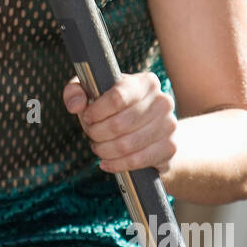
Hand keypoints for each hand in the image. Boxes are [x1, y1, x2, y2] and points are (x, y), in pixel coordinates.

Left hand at [62, 71, 178, 175]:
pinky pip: (137, 160)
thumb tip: (76, 106)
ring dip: (105, 150)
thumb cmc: (116, 110)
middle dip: (97, 133)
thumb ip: (76, 91)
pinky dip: (117, 164)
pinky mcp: (169, 147)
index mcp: (145, 82)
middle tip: (92, 135)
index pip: (117, 97)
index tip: (87, 117)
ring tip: (99, 147)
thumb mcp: (94, 93)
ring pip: (126, 144)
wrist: (152, 132)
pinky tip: (107, 162)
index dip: (96, 111)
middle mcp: (162, 101)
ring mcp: (169, 125)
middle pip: (119, 124)